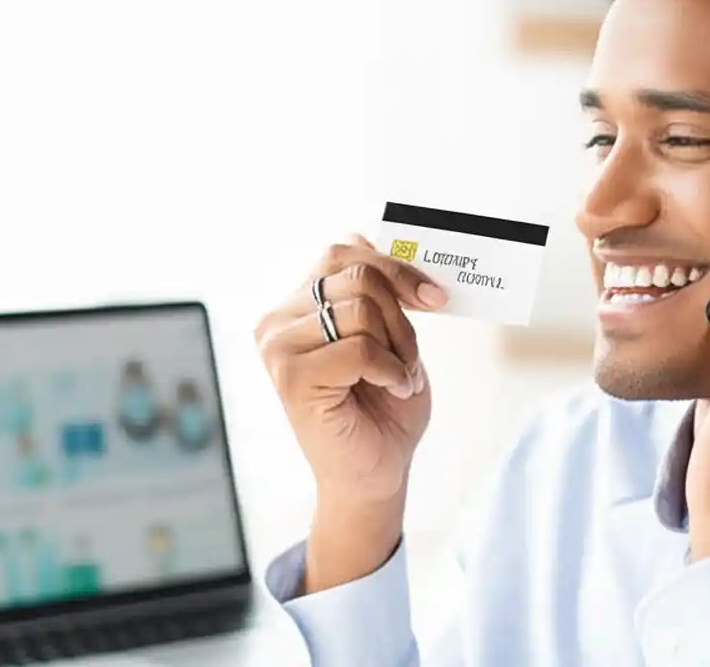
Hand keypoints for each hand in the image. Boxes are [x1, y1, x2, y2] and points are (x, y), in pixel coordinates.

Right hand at [255, 235, 446, 590]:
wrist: (376, 473)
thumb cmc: (382, 405)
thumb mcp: (388, 334)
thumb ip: (376, 288)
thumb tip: (383, 236)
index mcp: (295, 303)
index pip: (342, 251)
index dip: (394, 267)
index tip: (434, 297)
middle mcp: (276, 320)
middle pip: (358, 276)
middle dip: (403, 314)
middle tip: (409, 355)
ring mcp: (278, 347)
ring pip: (363, 309)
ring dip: (400, 348)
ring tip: (398, 379)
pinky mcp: (291, 378)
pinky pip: (361, 348)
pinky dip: (393, 370)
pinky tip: (391, 390)